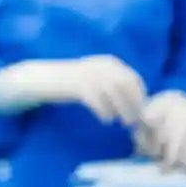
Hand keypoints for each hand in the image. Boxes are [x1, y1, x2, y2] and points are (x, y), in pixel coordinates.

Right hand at [0, 55, 146, 123]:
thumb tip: (135, 106)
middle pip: (126, 84)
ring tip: (123, 123)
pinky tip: (106, 120)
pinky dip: (104, 110)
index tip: (142, 113)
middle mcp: (101, 65)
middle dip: (134, 104)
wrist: (43, 78)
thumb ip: (114, 89)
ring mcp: (88, 73)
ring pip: (113, 91)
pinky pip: (96, 98)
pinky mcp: (75, 84)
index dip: (141, 97)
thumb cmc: (73, 84)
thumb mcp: (97, 81)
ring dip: (121, 108)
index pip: (133, 79)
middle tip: (135, 122)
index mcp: (109, 63)